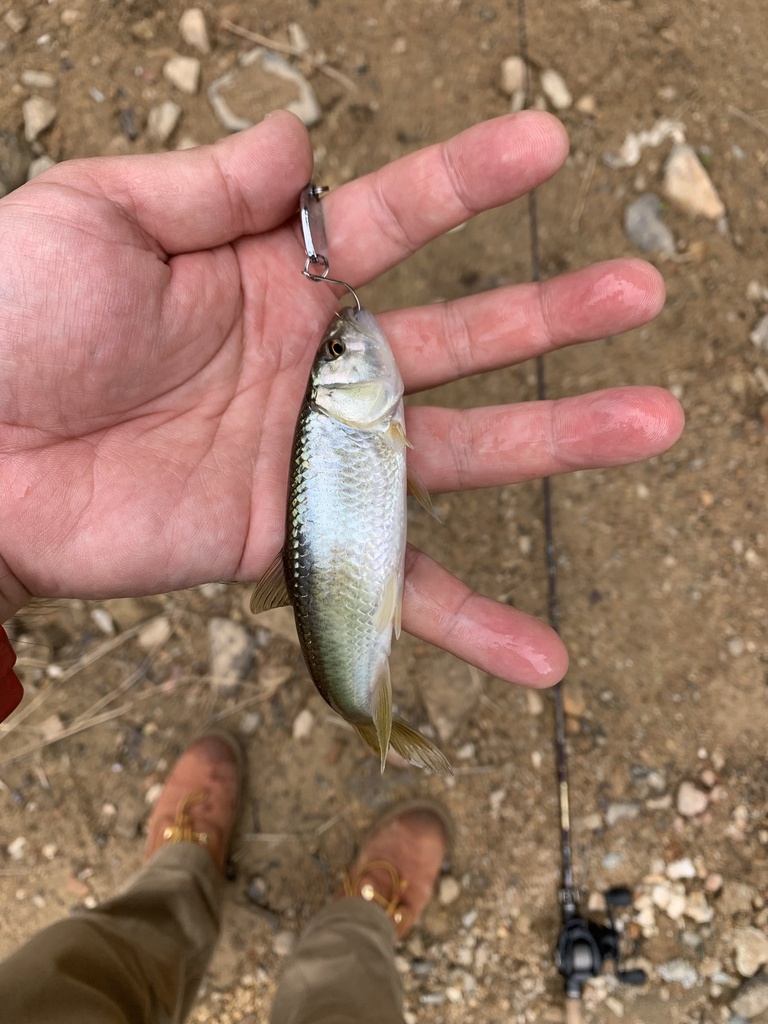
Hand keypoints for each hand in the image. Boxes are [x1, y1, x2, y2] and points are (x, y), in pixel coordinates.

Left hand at [0, 111, 682, 687]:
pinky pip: (390, 581)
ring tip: (647, 426)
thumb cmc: (3, 317)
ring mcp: (303, 457)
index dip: (470, 182)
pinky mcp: (281, 541)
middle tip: (640, 296)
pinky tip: (541, 653)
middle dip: (549, 315)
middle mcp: (305, 365)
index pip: (394, 218)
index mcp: (268, 275)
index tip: (547, 150)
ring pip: (453, 452)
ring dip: (553, 442)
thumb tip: (298, 142)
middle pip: (454, 336)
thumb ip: (210, 183)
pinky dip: (468, 622)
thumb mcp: (98, 214)